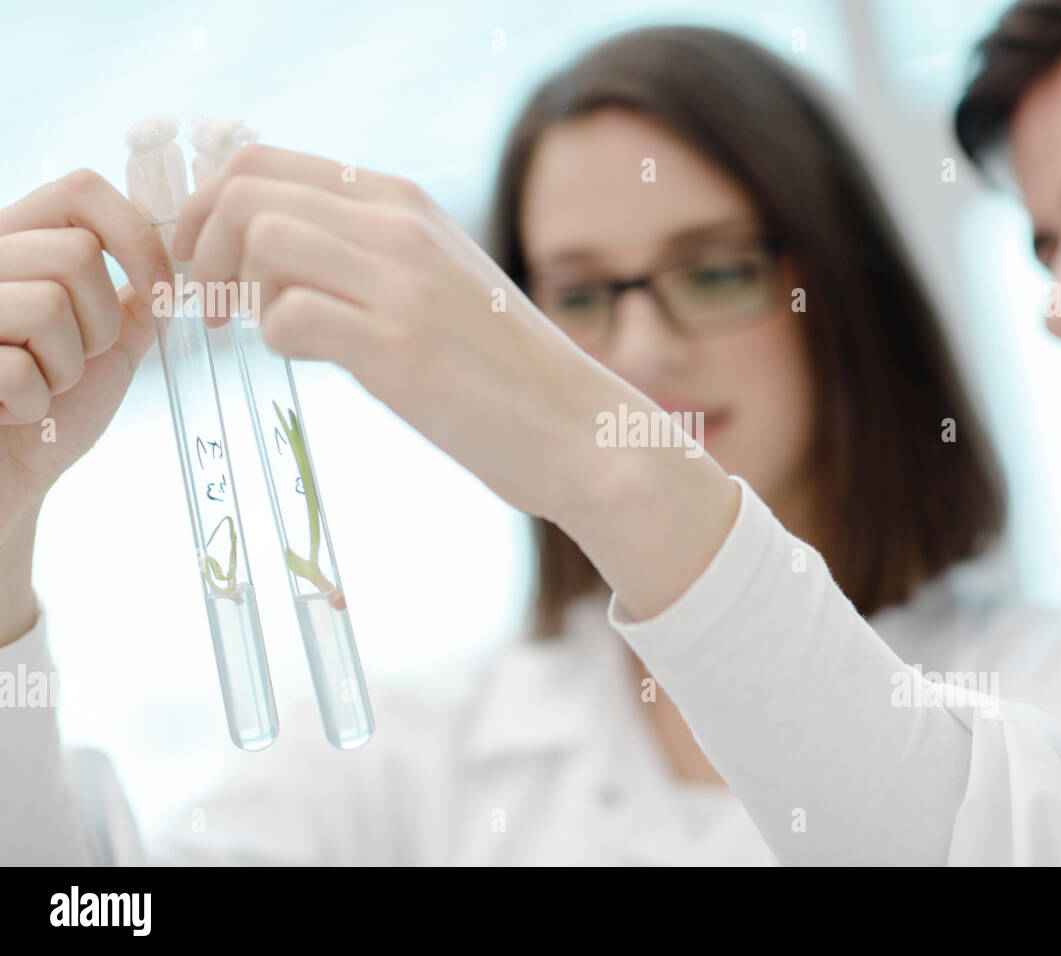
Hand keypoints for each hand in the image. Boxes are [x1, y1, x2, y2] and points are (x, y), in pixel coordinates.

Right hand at [0, 170, 169, 641]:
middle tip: (72, 361)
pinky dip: (32, 404)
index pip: (80, 191)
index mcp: (21, 245)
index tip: (157, 290)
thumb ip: (136, 303)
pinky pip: (16, 367)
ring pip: (49, 305)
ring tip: (39, 387)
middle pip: (73, 255)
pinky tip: (10, 412)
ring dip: (64, 367)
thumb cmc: (52, 415)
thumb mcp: (106, 348)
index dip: (135, 235)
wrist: (8, 480)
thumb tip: (180, 262)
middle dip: (98, 323)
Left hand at [174, 145, 738, 620]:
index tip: (209, 263)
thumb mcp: (442, 278)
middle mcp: (401, 226)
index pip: (265, 163)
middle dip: (202, 245)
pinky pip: (289, 316)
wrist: (581, 429)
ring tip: (252, 331)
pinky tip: (307, 360)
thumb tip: (275, 250)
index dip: (211, 208)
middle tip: (213, 302)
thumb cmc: (506, 367)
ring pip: (262, 236)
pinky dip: (275, 340)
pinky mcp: (399, 349)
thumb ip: (370, 249)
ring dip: (233, 288)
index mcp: (405, 202)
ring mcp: (402, 284)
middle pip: (246, 189)